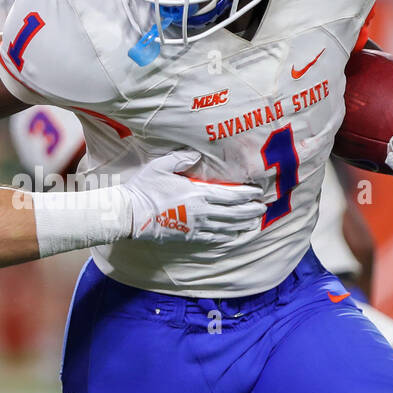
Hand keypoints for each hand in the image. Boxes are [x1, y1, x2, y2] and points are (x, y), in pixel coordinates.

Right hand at [123, 151, 265, 243]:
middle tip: (262, 208)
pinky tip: (234, 235)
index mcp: (198, 192)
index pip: (231, 194)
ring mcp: (196, 226)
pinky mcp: (189, 237)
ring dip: (243, 224)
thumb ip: (181, 158)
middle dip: (250, 210)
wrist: (131, 215)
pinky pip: (213, 238)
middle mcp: (202, 211)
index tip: (257, 192)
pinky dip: (227, 237)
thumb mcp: (161, 166)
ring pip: (227, 227)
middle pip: (234, 212)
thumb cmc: (144, 188)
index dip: (247, 194)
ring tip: (254, 222)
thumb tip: (196, 153)